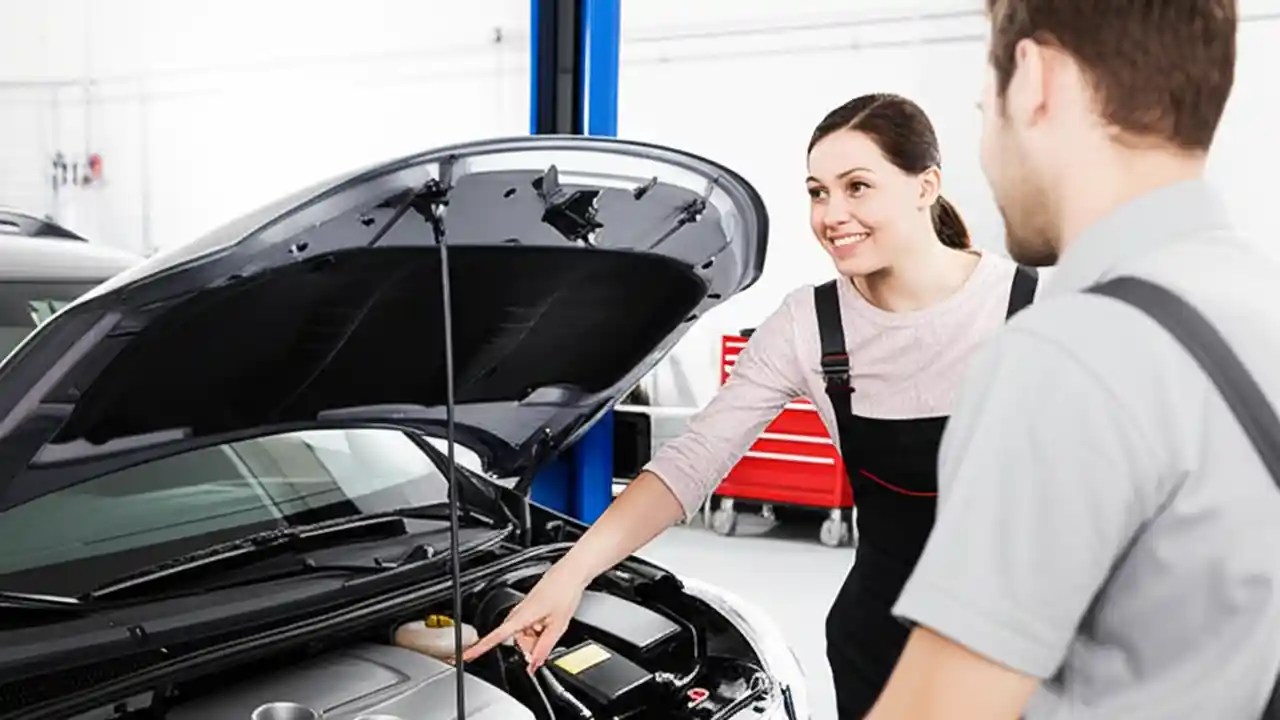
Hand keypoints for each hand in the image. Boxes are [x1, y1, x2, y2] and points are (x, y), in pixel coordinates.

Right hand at [462, 562, 588, 671]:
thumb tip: (534, 664)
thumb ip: (544, 648)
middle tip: (546, 640)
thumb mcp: (557, 626)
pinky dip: (539, 630)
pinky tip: (550, 622)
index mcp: (520, 617)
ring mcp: (523, 611)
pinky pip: (530, 628)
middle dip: (530, 646)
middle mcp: (518, 613)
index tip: (466, 655)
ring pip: (525, 636)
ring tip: (551, 626)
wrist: (570, 573)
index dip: (479, 648)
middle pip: (517, 642)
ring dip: (537, 638)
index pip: (495, 637)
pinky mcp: (530, 609)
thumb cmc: (563, 591)